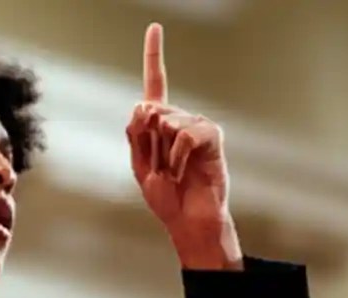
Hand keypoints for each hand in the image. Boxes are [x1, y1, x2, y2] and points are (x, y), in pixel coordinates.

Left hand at [127, 23, 242, 269]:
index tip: (155, 27)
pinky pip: (183, 135)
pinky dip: (177, 157)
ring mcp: (197, 125)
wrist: (188, 220)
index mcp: (160, 124)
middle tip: (161, 168)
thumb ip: (136, 135)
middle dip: (147, 143)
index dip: (154, 55)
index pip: (156, 84)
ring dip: (163, 153)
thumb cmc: (167, 198)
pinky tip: (184, 171)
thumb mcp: (139, 167)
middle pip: (149, 111)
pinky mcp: (211, 136)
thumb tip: (145, 103)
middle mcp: (180, 119)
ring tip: (175, 171)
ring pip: (165, 122)